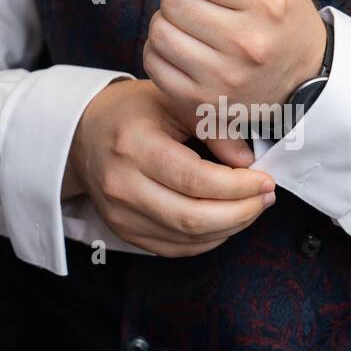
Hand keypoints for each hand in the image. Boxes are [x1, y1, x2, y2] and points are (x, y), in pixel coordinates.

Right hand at [62, 79, 274, 255]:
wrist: (84, 134)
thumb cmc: (132, 113)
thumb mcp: (172, 101)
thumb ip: (212, 126)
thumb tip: (249, 160)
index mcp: (134, 145)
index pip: (195, 180)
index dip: (238, 186)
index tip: (264, 179)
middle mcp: (122, 185)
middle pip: (192, 217)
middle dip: (241, 212)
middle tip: (266, 196)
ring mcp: (120, 214)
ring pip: (187, 238)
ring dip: (229, 227)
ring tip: (253, 207)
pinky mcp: (124, 232)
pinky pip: (175, 248)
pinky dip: (208, 240)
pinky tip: (227, 221)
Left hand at [143, 0, 327, 116]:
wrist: (303, 79)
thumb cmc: (281, 17)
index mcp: (268, 2)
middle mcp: (249, 43)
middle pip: (173, 0)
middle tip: (196, 1)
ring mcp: (225, 77)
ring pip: (159, 31)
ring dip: (167, 21)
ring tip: (190, 24)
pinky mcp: (203, 101)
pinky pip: (153, 63)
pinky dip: (160, 50)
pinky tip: (184, 47)